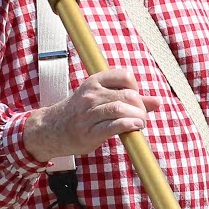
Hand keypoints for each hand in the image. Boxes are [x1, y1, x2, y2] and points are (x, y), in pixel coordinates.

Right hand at [21, 66, 145, 161]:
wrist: (51, 129)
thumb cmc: (80, 113)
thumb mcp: (99, 98)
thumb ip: (128, 99)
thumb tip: (157, 102)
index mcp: (94, 82)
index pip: (124, 76)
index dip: (136, 88)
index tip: (134, 99)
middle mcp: (91, 95)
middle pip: (128, 95)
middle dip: (141, 107)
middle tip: (140, 116)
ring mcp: (89, 113)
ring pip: (121, 109)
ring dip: (138, 117)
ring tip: (139, 123)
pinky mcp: (89, 132)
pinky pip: (114, 125)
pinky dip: (129, 125)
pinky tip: (135, 127)